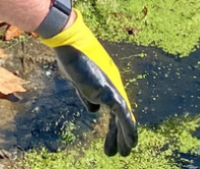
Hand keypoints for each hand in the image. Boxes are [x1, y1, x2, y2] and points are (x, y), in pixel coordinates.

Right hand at [40, 10, 137, 155]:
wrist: (70, 45)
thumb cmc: (73, 60)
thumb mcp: (80, 83)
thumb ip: (87, 96)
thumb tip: (94, 111)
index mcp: (107, 87)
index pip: (114, 112)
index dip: (114, 129)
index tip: (112, 143)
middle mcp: (113, 89)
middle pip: (120, 117)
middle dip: (120, 137)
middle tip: (120, 153)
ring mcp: (112, 90)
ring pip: (124, 119)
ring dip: (126, 137)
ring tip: (125, 153)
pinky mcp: (108, 92)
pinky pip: (122, 114)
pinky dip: (127, 128)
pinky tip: (130, 141)